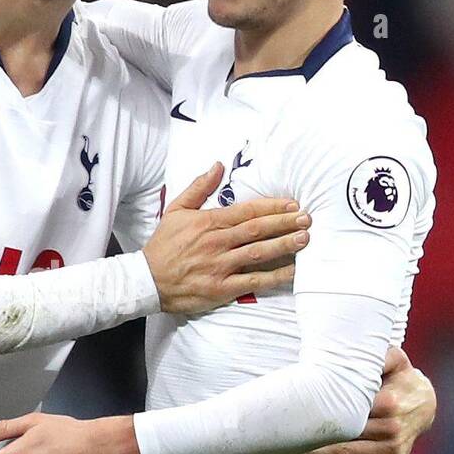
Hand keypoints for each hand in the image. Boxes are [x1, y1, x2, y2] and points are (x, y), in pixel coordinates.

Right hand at [143, 163, 309, 312]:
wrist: (147, 280)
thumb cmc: (163, 245)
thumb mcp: (176, 210)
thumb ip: (199, 188)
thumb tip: (218, 165)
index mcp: (208, 222)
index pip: (247, 211)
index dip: (272, 207)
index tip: (292, 204)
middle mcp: (217, 243)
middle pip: (257, 230)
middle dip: (284, 223)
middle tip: (307, 219)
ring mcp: (220, 266)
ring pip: (258, 253)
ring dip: (283, 245)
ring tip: (305, 239)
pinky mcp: (222, 288)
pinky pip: (253, 281)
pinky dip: (274, 276)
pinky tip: (291, 271)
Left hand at [286, 346, 436, 453]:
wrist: (426, 403)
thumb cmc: (401, 378)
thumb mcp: (394, 360)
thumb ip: (378, 355)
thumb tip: (358, 352)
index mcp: (387, 404)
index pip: (347, 413)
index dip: (318, 416)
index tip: (293, 418)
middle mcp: (390, 429)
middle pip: (342, 437)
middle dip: (310, 441)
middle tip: (280, 442)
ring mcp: (392, 449)